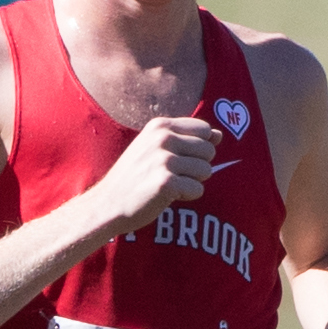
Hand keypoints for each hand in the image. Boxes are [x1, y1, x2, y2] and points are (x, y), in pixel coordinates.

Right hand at [84, 117, 221, 234]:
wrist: (108, 203)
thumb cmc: (135, 176)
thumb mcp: (156, 148)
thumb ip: (188, 138)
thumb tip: (219, 135)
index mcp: (160, 126)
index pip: (203, 129)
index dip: (198, 147)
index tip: (179, 158)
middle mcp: (162, 138)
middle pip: (209, 150)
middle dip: (198, 166)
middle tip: (173, 174)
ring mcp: (163, 160)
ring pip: (206, 171)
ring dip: (192, 182)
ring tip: (169, 184)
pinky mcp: (166, 182)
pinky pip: (197, 189)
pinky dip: (187, 196)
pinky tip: (167, 195)